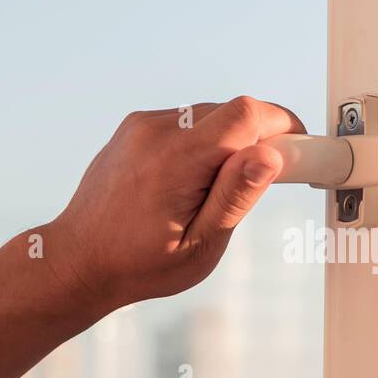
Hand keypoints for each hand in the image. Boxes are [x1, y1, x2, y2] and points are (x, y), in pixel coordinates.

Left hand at [47, 96, 302, 315]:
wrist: (78, 260)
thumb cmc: (138, 265)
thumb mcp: (200, 247)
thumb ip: (235, 198)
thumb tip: (269, 156)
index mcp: (176, 160)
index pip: (245, 114)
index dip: (282, 123)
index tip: (299, 148)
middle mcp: (156, 131)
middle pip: (231, 112)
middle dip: (257, 139)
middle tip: (264, 180)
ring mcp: (141, 125)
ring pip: (209, 115)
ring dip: (228, 143)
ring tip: (216, 193)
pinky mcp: (135, 127)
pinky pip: (186, 122)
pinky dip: (203, 143)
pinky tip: (192, 183)